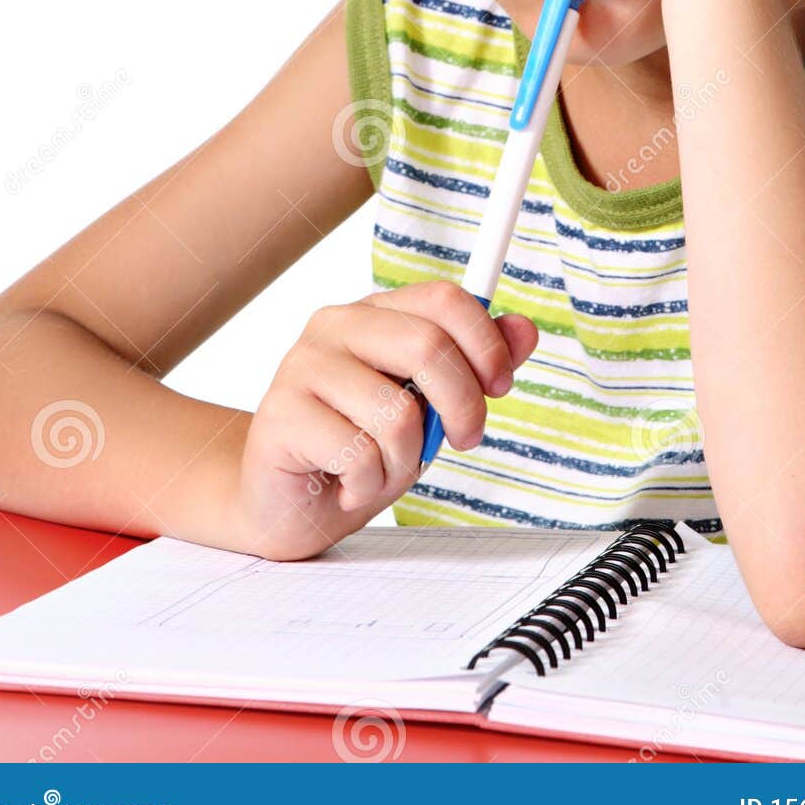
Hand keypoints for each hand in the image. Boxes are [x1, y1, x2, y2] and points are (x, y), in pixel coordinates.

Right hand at [230, 281, 538, 558]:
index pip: (444, 299)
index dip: (486, 343)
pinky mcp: (281, 414)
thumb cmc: (361, 450)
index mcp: (375, 314)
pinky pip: (360, 454)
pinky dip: (368, 484)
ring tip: (381, 469)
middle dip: (462, 406)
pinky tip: (347, 484)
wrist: (288, 505)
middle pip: (428, 346)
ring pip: (397, 413)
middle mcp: (335, 326)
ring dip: (405, 461)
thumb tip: (523, 329)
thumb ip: (473, 369)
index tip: (500, 387)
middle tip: (462, 440)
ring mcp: (302, 366)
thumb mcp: (429, 410)